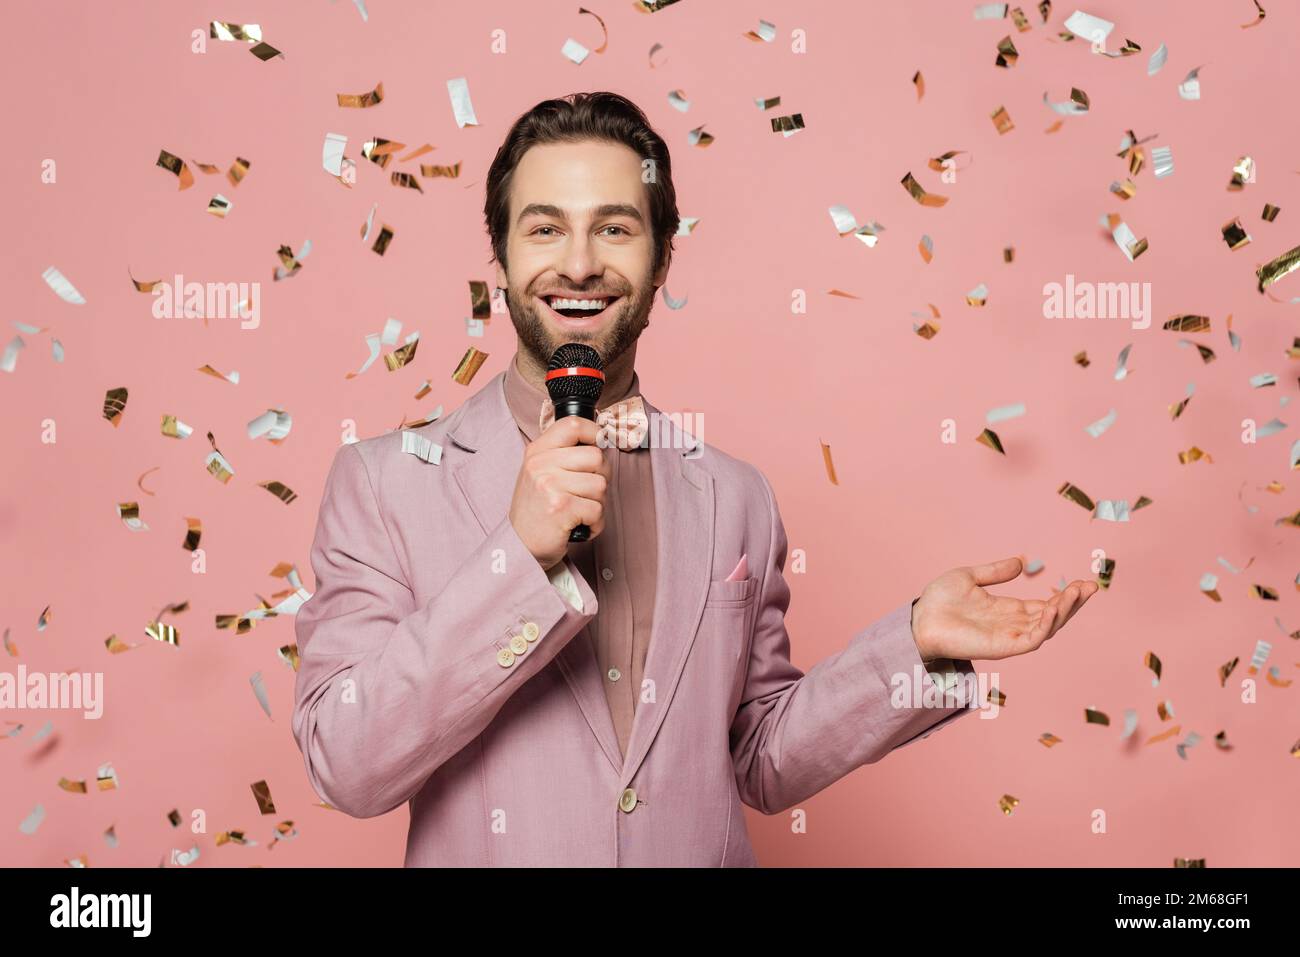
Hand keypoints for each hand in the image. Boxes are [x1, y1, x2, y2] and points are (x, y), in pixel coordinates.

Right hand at [508, 415, 611, 571]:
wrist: (520, 546)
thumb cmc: (536, 510)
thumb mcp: (540, 473)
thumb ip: (563, 454)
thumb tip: (600, 440)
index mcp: (537, 451)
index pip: (573, 424)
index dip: (595, 432)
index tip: (599, 444)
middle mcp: (541, 464)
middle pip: (596, 456)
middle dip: (601, 476)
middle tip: (586, 492)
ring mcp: (550, 485)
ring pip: (601, 484)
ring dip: (597, 503)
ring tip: (579, 511)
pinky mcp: (561, 508)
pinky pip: (598, 509)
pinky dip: (595, 523)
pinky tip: (579, 525)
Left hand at [910, 557, 1097, 661]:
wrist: (918, 619)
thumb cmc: (938, 602)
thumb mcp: (970, 578)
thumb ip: (995, 572)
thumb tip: (1020, 562)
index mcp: (1007, 610)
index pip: (1045, 605)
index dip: (1065, 596)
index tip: (1083, 583)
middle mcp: (1012, 624)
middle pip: (1052, 616)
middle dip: (1073, 603)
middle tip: (1090, 587)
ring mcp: (1008, 637)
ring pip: (1047, 628)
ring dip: (1064, 611)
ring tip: (1076, 592)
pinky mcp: (1002, 647)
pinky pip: (1032, 639)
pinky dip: (1046, 625)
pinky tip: (1053, 607)